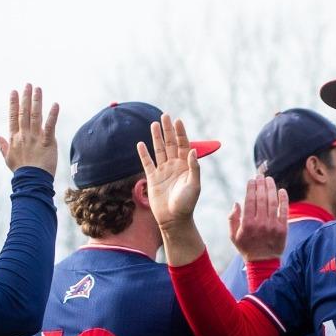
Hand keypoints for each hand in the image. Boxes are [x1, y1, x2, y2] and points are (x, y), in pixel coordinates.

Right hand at [0, 84, 60, 173]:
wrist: (32, 181)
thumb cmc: (21, 171)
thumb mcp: (8, 158)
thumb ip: (2, 146)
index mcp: (14, 138)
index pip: (12, 117)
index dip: (13, 103)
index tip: (14, 91)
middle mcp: (24, 135)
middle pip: (24, 112)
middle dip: (25, 97)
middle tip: (28, 84)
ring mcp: (35, 138)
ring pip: (35, 116)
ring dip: (37, 101)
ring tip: (38, 89)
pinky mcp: (48, 142)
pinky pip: (50, 126)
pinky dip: (52, 115)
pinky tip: (55, 104)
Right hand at [137, 114, 203, 228]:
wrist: (173, 220)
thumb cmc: (186, 204)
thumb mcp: (194, 186)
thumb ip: (194, 168)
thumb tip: (193, 150)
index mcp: (186, 166)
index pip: (184, 145)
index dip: (181, 133)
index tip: (178, 121)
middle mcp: (175, 166)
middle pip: (171, 144)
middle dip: (168, 131)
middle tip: (165, 116)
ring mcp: (163, 172)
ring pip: (159, 151)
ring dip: (156, 138)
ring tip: (154, 124)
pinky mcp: (153, 179)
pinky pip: (147, 163)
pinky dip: (144, 154)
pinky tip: (141, 144)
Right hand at [228, 176, 287, 260]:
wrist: (263, 263)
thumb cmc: (246, 248)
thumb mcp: (233, 236)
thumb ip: (232, 219)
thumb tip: (237, 203)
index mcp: (247, 224)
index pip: (250, 200)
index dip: (251, 188)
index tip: (251, 180)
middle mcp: (260, 223)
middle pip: (261, 199)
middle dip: (261, 184)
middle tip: (260, 176)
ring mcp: (273, 226)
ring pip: (272, 202)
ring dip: (271, 188)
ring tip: (269, 180)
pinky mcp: (283, 229)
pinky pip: (284, 211)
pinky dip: (283, 200)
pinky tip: (281, 191)